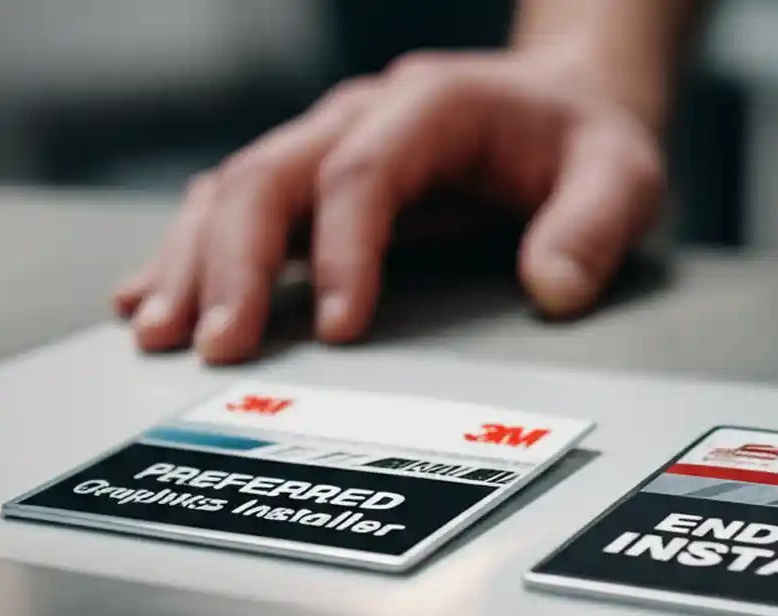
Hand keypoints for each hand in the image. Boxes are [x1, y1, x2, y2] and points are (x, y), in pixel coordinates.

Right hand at [114, 51, 664, 363]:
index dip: (341, 251)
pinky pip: (238, 205)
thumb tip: (553, 292)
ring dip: (194, 261)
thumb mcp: (621, 175)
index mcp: (434, 105)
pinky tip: (155, 298)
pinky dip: (194, 253)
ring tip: (161, 333)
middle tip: (217, 347)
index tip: (337, 330)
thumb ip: (593, 228)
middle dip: (234, 263)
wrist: (567, 106)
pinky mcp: (320, 177)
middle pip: (272, 175)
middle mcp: (367, 115)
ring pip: (237, 188)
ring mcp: (333, 142)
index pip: (364, 173)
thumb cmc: (587, 142)